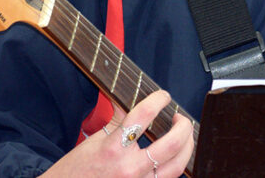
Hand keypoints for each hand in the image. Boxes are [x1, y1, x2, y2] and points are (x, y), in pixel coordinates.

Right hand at [40, 90, 193, 176]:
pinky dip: (176, 165)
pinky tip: (175, 156)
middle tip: (179, 118)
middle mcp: (129, 168)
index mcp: (114, 148)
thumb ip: (118, 121)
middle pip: (172, 144)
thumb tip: (131, 102)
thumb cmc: (77, 169)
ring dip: (187, 146)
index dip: (158, 100)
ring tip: (184, 136)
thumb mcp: (95, 140)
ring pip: (177, 166)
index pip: (144, 115)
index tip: (163, 96)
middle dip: (183, 126)